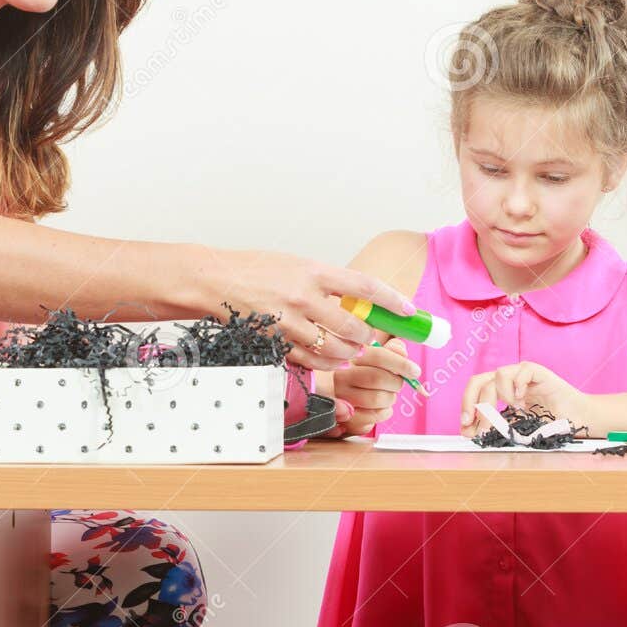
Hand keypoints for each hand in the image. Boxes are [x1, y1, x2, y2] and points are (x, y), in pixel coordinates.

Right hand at [202, 250, 415, 371]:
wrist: (217, 281)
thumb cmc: (257, 269)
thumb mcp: (298, 265)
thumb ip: (328, 282)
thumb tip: (359, 301)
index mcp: (314, 271)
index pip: (366, 287)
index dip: (393, 301)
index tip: (409, 310)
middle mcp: (304, 296)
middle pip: (353, 326)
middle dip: (367, 335)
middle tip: (369, 336)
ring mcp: (290, 322)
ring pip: (336, 348)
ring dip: (349, 351)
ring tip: (350, 347)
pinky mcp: (277, 342)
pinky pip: (313, 360)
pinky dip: (327, 362)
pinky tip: (331, 357)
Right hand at [323, 338, 419, 437]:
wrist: (338, 395)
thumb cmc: (363, 373)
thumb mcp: (374, 355)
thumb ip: (391, 350)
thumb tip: (402, 353)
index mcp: (349, 356)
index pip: (377, 356)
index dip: (400, 364)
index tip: (414, 371)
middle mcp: (340, 376)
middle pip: (377, 378)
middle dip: (396, 382)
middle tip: (398, 383)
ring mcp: (340, 398)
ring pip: (377, 399)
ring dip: (390, 398)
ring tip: (387, 394)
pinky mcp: (344, 418)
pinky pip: (373, 417)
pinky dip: (384, 412)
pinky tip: (381, 407)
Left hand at [460, 362, 584, 435]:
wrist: (579, 419)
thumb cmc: (550, 423)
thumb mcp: (516, 429)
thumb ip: (495, 427)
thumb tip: (467, 431)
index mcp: (500, 392)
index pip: (475, 391)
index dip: (466, 405)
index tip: (465, 426)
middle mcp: (508, 380)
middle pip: (479, 380)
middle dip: (472, 401)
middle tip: (475, 422)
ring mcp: (523, 374)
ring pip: (498, 374)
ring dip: (500, 395)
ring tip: (513, 409)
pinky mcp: (540, 372)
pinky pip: (523, 370)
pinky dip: (519, 385)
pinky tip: (523, 401)